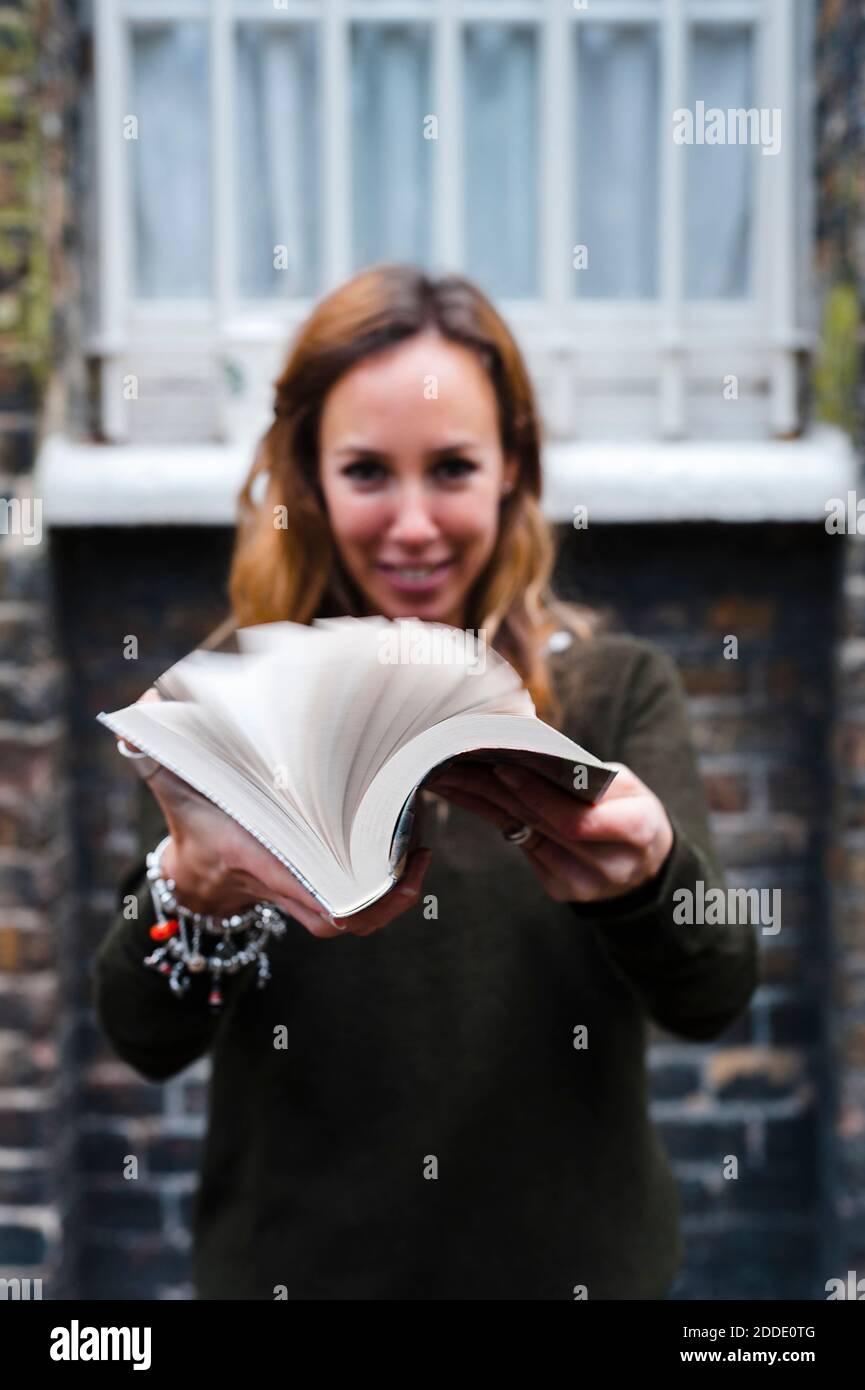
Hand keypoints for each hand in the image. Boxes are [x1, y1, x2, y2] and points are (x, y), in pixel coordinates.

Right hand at [119, 689, 432, 938]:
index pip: (304, 894)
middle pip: (342, 920)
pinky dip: (390, 889)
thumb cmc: (192, 818)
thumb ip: (157, 743)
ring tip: (420, 850)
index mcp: (255, 861)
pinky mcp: (325, 891)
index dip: (346, 895)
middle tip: (417, 850)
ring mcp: (307, 895)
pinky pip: (362, 906)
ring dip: (395, 895)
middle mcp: (285, 887)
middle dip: (385, 897)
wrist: (194, 874)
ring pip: (359, 920)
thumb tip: (146, 701)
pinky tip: (411, 849)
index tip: (379, 871)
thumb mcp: (171, 778)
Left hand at [424, 759, 673, 905]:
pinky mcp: (558, 887)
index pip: (577, 820)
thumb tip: (531, 757)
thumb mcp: (630, 788)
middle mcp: (609, 866)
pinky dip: (493, 816)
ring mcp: (581, 883)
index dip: (538, 796)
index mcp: (637, 832)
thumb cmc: (633, 811)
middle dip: (494, 789)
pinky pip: (520, 844)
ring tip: (446, 773)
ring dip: (480, 801)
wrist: (644, 867)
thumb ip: (589, 777)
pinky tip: (464, 794)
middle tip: (455, 759)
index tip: (503, 767)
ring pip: (522, 833)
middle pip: (541, 824)